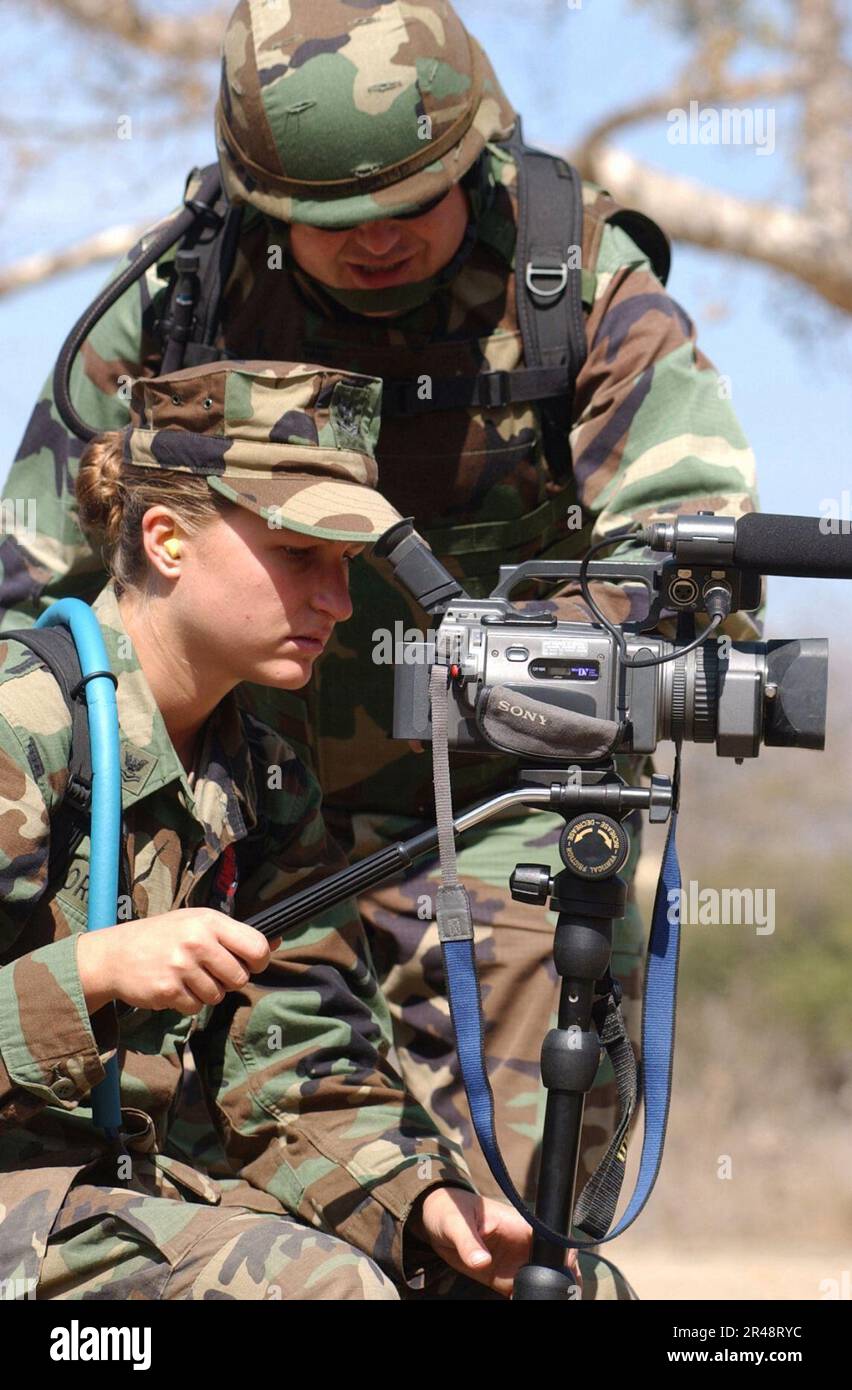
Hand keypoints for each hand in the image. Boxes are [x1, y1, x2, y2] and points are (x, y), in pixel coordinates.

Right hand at [77, 908, 279, 1014]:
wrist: (115, 954)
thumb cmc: (163, 936)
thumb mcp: (197, 922)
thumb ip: (234, 934)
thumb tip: (276, 941)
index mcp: (210, 921)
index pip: (256, 947)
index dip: (259, 961)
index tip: (250, 964)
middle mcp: (197, 941)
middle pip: (239, 977)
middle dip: (228, 980)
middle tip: (210, 971)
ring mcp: (181, 966)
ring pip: (217, 996)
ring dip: (206, 992)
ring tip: (187, 977)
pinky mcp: (168, 990)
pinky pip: (195, 1008)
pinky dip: (187, 1003)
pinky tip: (174, 987)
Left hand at [412, 1187, 581, 1297]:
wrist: (434, 1221)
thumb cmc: (449, 1210)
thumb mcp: (456, 1223)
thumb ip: (469, 1242)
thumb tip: (482, 1261)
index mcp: (518, 1226)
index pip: (551, 1240)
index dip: (565, 1258)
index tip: (567, 1277)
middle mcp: (522, 1245)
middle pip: (552, 1264)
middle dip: (560, 1282)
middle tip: (558, 1297)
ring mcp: (514, 1263)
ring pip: (540, 1281)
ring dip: (542, 1293)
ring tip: (537, 1300)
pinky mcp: (502, 1277)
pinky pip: (520, 1292)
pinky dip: (524, 1299)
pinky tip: (519, 1302)